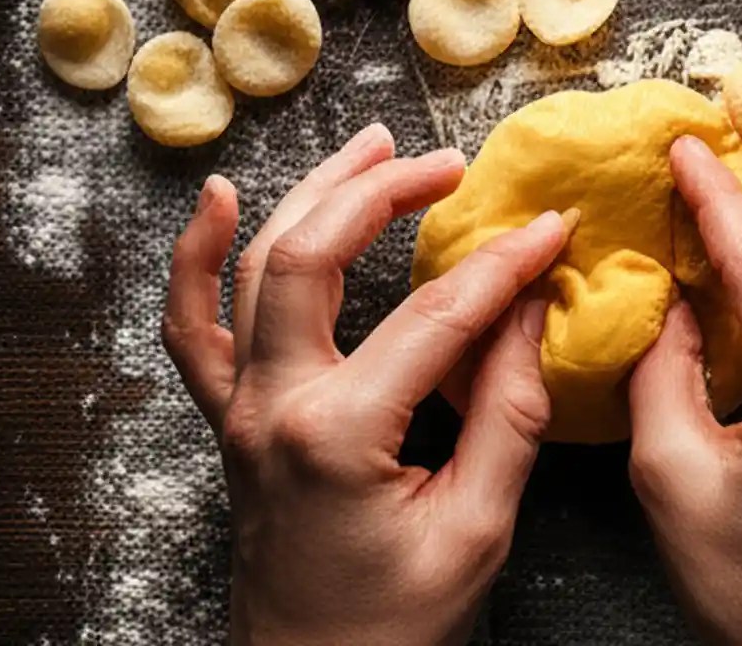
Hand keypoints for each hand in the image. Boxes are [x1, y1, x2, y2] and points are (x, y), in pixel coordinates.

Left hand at [161, 124, 568, 645]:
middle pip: (315, 257)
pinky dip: (195, 257)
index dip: (502, 265)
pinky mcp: (230, 420)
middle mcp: (273, 406)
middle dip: (386, 194)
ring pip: (254, 267)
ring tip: (369, 144)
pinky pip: (191, 326)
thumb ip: (508, 414)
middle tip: (449, 167)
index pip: (436, 317)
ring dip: (310, 193)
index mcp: (340, 436)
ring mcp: (238, 410)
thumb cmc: (393, 625)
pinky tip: (220, 201)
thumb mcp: (476, 528)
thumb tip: (530, 312)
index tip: (550, 227)